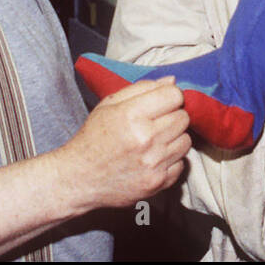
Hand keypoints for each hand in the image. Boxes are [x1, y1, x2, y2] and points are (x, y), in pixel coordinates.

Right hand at [61, 78, 190, 210]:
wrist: (79, 178)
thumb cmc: (94, 137)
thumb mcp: (109, 104)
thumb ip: (142, 88)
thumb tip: (172, 81)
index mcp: (132, 115)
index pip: (174, 96)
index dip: (169, 97)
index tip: (161, 103)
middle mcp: (145, 139)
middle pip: (183, 118)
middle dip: (172, 116)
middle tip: (155, 123)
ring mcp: (153, 163)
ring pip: (186, 141)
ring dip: (174, 139)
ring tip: (155, 141)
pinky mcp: (157, 183)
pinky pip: (181, 164)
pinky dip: (171, 161)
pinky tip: (153, 159)